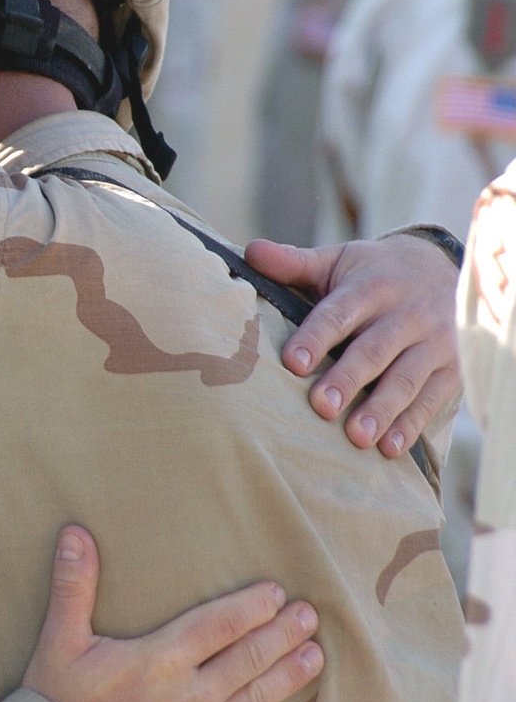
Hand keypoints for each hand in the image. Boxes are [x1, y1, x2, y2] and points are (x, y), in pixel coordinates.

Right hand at [21, 526, 322, 701]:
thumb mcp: (59, 643)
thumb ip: (73, 586)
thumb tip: (75, 532)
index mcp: (160, 660)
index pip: (218, 624)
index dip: (251, 606)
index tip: (277, 593)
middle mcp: (190, 698)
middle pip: (247, 658)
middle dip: (282, 634)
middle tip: (310, 617)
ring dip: (288, 677)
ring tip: (315, 656)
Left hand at [244, 235, 460, 457]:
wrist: (438, 268)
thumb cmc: (369, 274)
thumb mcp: (336, 261)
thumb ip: (294, 263)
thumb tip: (251, 252)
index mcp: (371, 286)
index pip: (339, 313)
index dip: (316, 338)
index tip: (292, 364)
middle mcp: (406, 313)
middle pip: (374, 350)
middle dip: (348, 378)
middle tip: (322, 406)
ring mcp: (432, 342)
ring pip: (405, 378)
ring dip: (381, 409)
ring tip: (356, 437)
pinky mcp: (450, 368)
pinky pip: (431, 399)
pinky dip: (410, 425)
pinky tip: (388, 449)